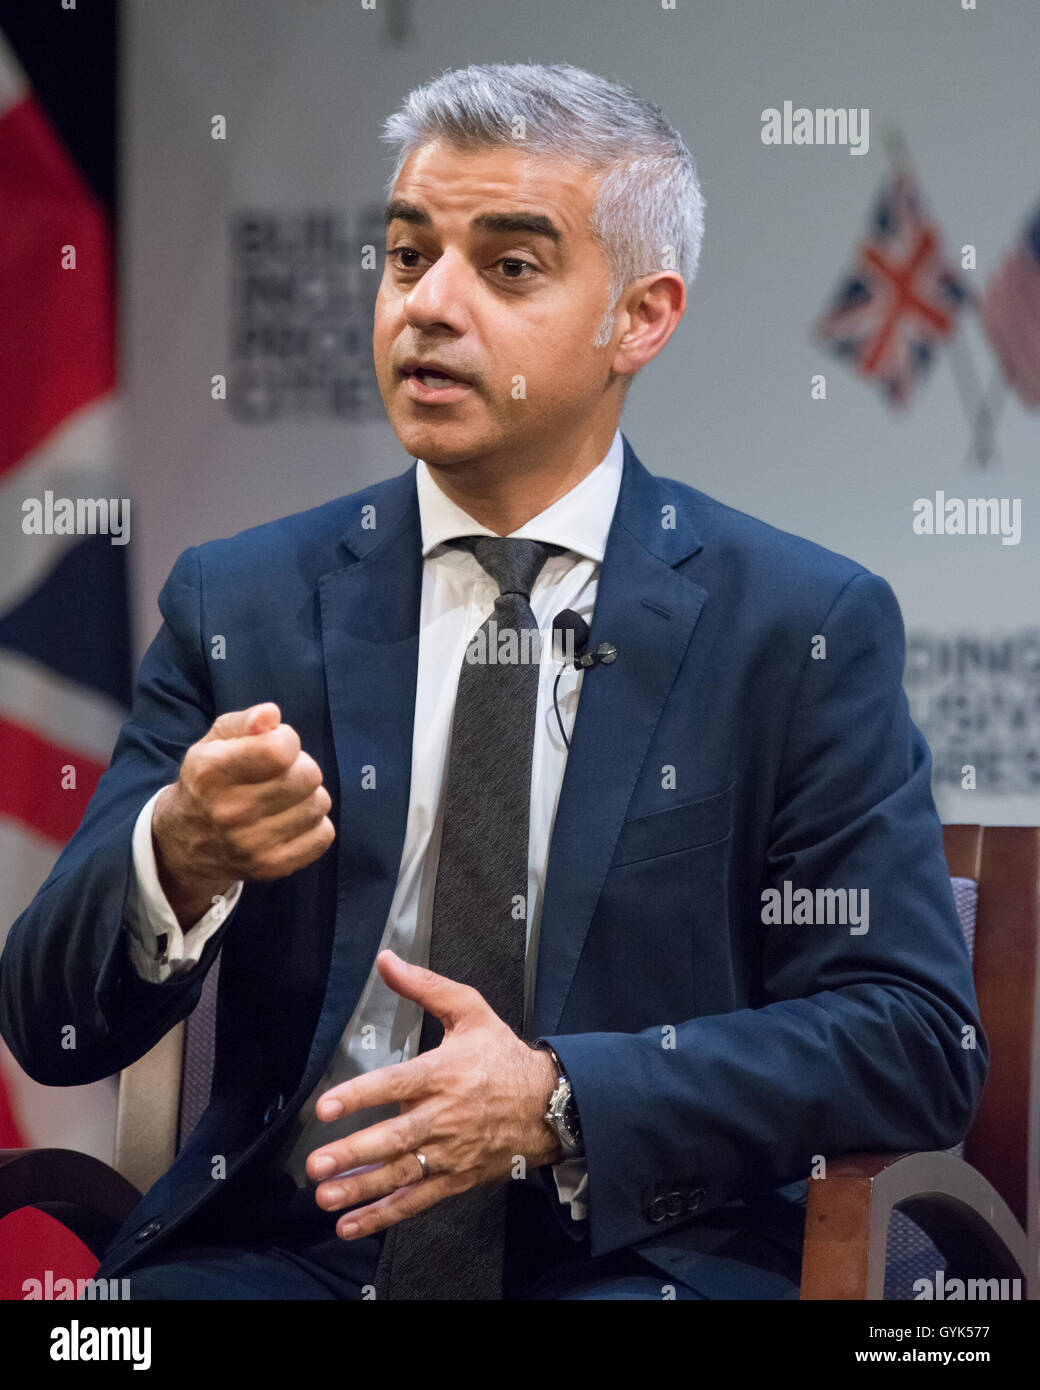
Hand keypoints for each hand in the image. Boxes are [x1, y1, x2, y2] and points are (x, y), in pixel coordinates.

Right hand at [152, 702, 334, 925]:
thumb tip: (272, 715)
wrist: (185, 842)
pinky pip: (324, 836)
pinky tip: (291, 820)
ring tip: (285, 797)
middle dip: (300, 767)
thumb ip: (244, 722)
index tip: (275, 746)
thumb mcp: (214, 742)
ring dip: (308, 796)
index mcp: (212, 773)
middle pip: (308, 776)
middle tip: (282, 774)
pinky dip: (314, 824)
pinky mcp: (272, 867)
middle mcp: (230, 811)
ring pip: (319, 804)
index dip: (286, 740)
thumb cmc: (208, 781)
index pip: (281, 749)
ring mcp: (252, 844)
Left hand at [306, 949, 562, 1239]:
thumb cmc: (503, 1055)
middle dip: (354, 1152)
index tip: (325, 1107)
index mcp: (445, 1073)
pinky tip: (350, 1225)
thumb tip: (386, 960)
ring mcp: (450, 1152)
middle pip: (394, 1137)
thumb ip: (426, 987)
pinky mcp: (455, 1179)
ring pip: (401, 1173)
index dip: (360, 1095)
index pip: (396, 1084)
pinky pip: (416, 1200)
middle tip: (316, 1162)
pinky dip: (384, 1215)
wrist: (549, 1104)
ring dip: (361, 1188)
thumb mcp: (471, 1011)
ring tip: (325, 1197)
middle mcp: (444, 1116)